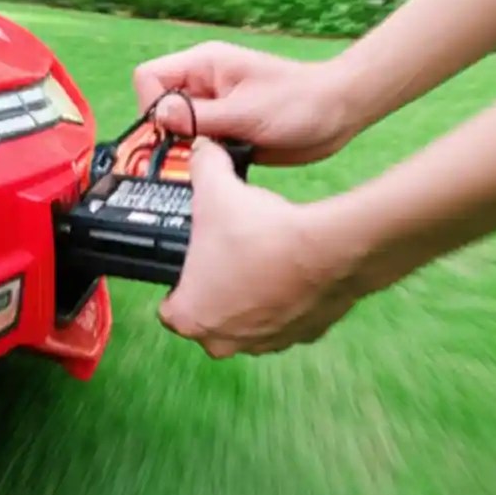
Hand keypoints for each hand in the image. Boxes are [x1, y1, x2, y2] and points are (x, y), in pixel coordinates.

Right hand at [133, 42, 364, 165]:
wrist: (339, 113)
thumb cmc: (300, 102)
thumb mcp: (245, 112)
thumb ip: (198, 117)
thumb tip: (158, 117)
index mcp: (204, 66)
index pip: (150, 78)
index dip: (151, 107)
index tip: (171, 132)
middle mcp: (204, 86)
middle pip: (158, 108)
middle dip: (168, 135)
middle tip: (191, 153)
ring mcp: (214, 109)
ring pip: (177, 132)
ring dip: (188, 150)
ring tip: (216, 158)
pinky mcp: (226, 132)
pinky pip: (199, 147)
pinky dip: (206, 160)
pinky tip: (226, 164)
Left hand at [158, 138, 371, 358]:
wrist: (326, 250)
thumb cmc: (261, 233)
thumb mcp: (217, 189)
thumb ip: (201, 168)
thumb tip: (200, 150)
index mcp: (191, 317)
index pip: (170, 308)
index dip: (177, 283)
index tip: (190, 265)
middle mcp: (223, 341)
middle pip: (208, 318)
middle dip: (214, 292)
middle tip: (224, 259)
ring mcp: (263, 344)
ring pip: (247, 323)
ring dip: (249, 299)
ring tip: (260, 260)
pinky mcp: (301, 337)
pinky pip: (284, 320)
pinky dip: (284, 301)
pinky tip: (290, 271)